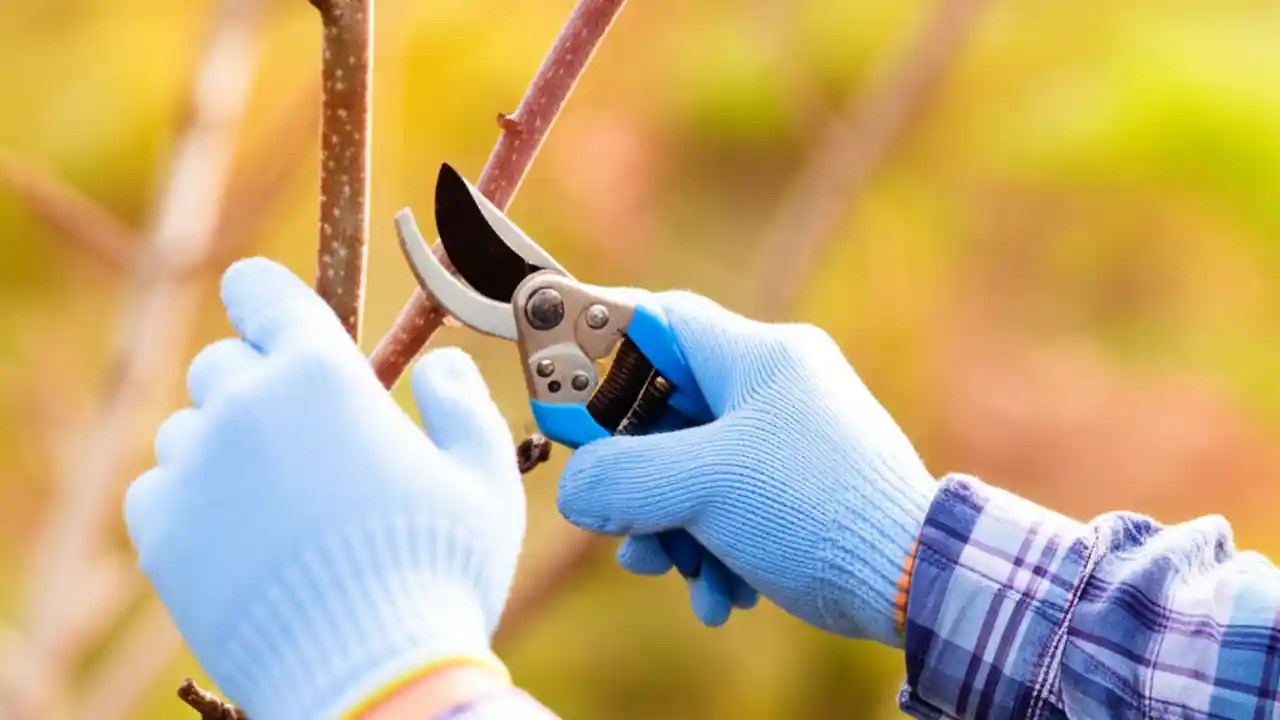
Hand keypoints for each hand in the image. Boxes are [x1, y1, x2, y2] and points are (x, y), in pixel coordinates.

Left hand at [125, 259, 523, 717]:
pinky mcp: (161, 533)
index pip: (259, 290)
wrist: (373, 676)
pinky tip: (244, 538)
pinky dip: (193, 501)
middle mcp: (243, 405)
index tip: (270, 314)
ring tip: (281, 504)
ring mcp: (193, 469)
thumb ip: (461, 404)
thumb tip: (440, 366)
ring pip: (190, 428)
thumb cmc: (439, 569)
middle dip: (260, 386)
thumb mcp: (484, 477)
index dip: (264, 298)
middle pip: (223, 363)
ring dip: (226, 446)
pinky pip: (160, 489)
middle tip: (305, 440)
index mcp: (319, 373)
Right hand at [557, 292, 935, 645]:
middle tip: (611, 513)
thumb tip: (575, 488)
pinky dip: (710, 546)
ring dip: (668, 524)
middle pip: (666, 410)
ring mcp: (789, 439)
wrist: (917, 581)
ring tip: (672, 570)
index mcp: (760, 357)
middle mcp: (776, 388)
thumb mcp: (704, 487)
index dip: (599, 349)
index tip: (560, 390)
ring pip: (692, 467)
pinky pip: (728, 504)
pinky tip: (719, 594)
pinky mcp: (799, 489)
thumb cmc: (818, 510)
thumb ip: (622, 478)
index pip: (659, 321)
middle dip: (634, 475)